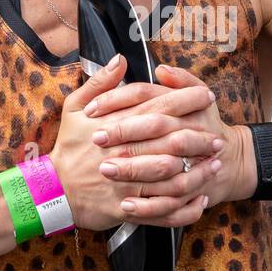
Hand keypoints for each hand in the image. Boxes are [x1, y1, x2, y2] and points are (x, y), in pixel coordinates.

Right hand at [49, 54, 226, 230]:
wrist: (52, 190)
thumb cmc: (68, 147)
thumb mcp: (75, 108)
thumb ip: (100, 83)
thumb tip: (121, 59)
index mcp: (116, 126)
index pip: (158, 107)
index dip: (186, 100)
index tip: (207, 95)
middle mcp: (125, 153)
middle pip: (171, 142)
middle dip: (199, 138)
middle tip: (219, 137)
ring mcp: (128, 183)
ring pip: (171, 179)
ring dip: (198, 173)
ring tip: (216, 167)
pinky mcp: (128, 209)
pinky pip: (162, 211)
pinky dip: (184, 208)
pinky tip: (200, 200)